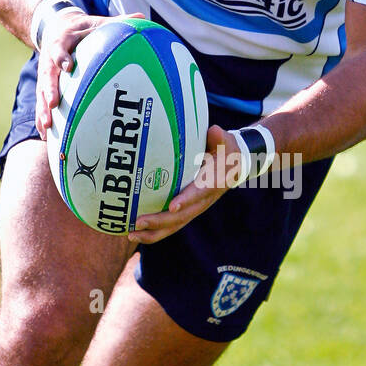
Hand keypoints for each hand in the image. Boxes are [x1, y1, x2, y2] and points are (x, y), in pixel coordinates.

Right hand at [35, 11, 145, 135]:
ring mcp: (44, 73)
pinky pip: (41, 103)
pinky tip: (47, 136)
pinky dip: (43, 118)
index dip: (61, 56)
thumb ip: (117, 22)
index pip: (59, 47)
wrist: (54, 26)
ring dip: (43, 109)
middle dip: (49, 90)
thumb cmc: (82, 28)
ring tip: (48, 126)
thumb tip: (141, 17)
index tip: (68, 66)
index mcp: (61, 40)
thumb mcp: (97, 22)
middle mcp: (49, 58)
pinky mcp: (43, 85)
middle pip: (46, 75)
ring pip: (41, 92)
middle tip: (53, 104)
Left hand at [128, 125, 242, 243]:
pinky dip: (153, 232)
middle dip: (160, 221)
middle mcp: (202, 201)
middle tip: (139, 222)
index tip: (172, 206)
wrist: (234, 167)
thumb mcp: (227, 142)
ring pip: (174, 226)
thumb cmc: (226, 152)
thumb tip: (213, 131)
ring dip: (153, 233)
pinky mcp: (187, 211)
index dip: (186, 200)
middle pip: (181, 216)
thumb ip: (220, 138)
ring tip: (131, 235)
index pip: (198, 194)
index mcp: (212, 184)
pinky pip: (170, 225)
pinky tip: (134, 233)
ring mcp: (194, 209)